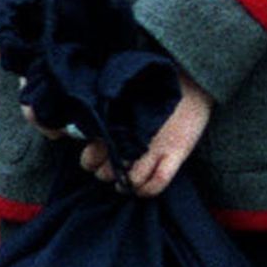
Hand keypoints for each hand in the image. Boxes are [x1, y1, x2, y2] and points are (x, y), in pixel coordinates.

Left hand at [77, 75, 213, 196]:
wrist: (190, 77)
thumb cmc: (153, 84)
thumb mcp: (123, 94)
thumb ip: (103, 112)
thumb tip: (75, 130)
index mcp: (117, 121)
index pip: (91, 157)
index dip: (90, 162)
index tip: (95, 158)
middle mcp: (133, 137)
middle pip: (108, 173)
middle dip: (107, 173)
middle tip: (113, 167)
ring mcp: (156, 146)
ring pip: (132, 181)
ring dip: (128, 184)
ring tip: (127, 180)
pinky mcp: (176, 151)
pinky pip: (158, 183)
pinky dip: (148, 190)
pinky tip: (144, 186)